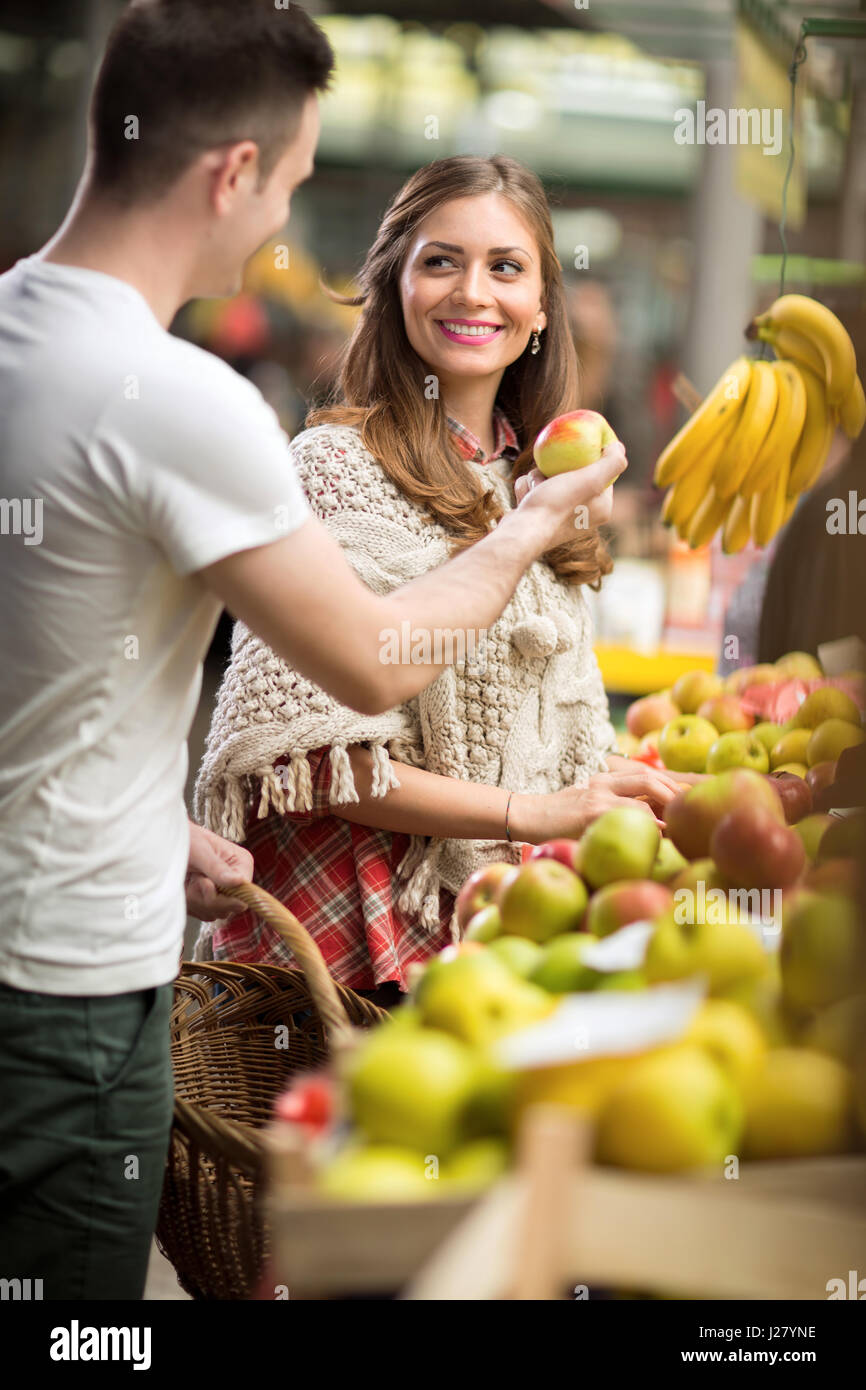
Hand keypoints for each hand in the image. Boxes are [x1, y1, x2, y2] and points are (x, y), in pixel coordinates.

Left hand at [185, 821, 253, 919]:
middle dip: (205, 896)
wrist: (164, 844)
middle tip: (193, 876)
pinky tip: (186, 886)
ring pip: (214, 913)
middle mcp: (235, 880)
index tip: (204, 881)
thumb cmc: (184, 839)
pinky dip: (190, 903)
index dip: (223, 894)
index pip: (244, 892)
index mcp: (241, 863)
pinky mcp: (210, 901)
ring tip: (188, 878)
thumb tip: (239, 882)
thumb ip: (217, 867)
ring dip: (195, 899)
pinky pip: (203, 914)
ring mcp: (223, 892)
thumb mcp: (199, 850)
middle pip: (229, 907)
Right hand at [510, 764, 681, 842]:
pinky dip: (648, 826)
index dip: (670, 786)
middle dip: (674, 793)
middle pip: (649, 778)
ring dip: (665, 811)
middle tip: (686, 813)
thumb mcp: (587, 803)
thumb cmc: (558, 818)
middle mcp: (604, 782)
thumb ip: (612, 805)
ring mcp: (598, 796)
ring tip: (678, 828)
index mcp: (605, 778)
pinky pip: (628, 816)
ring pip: (643, 796)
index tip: (685, 802)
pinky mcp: (591, 813)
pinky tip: (658, 838)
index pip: (645, 774)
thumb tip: (649, 824)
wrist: (527, 815)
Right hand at [514, 441, 626, 548]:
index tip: (573, 451)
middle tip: (549, 473)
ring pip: (550, 480)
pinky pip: (536, 492)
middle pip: (572, 473)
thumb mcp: (590, 479)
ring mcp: (561, 517)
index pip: (600, 471)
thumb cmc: (556, 505)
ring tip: (536, 489)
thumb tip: (618, 447)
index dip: (587, 456)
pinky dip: (529, 490)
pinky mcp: (540, 517)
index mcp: (601, 507)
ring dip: (538, 478)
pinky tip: (527, 497)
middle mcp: (584, 514)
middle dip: (556, 469)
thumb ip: (611, 463)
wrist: (522, 533)